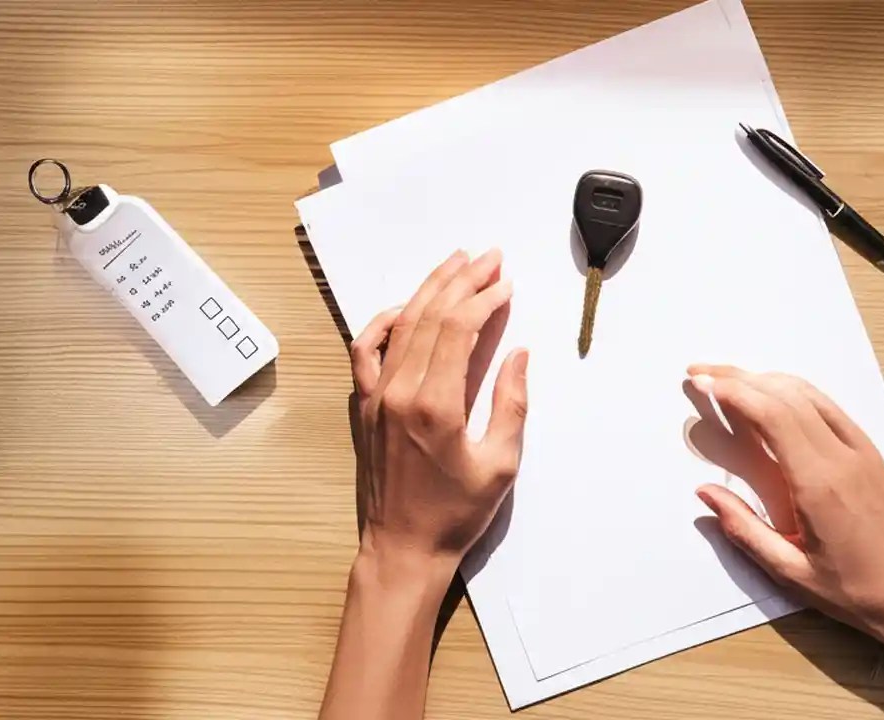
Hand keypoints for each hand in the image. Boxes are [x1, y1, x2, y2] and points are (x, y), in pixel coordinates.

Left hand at [349, 248, 528, 580]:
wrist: (403, 548)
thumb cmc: (455, 514)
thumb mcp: (501, 464)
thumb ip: (511, 404)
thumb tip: (518, 355)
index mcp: (434, 406)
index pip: (459, 330)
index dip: (484, 299)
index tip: (506, 283)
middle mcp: (398, 393)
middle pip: (430, 317)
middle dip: (462, 281)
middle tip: (488, 257)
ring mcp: (375, 397)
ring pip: (400, 325)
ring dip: (429, 290)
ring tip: (454, 264)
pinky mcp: (364, 407)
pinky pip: (365, 350)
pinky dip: (383, 322)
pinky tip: (406, 307)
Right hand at [689, 365, 883, 641]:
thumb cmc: (855, 590)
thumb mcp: (789, 570)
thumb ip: (744, 529)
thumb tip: (707, 494)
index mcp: (820, 484)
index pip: (772, 415)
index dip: (734, 392)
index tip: (703, 384)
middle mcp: (843, 457)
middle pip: (785, 396)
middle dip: (739, 378)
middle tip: (703, 374)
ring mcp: (861, 450)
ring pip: (809, 395)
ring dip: (766, 380)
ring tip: (730, 380)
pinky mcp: (871, 453)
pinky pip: (829, 407)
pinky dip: (795, 392)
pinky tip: (774, 395)